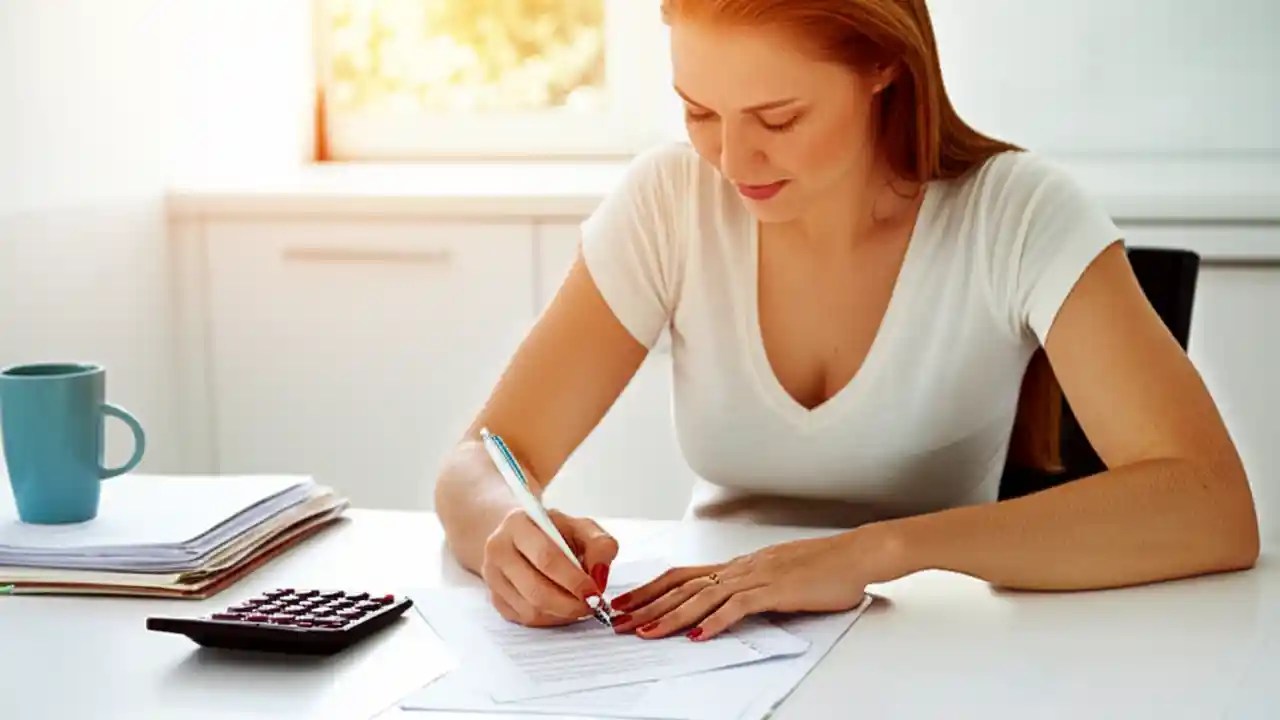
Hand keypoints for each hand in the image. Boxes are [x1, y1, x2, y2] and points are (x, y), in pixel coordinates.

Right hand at [481, 507, 618, 626]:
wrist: (520, 537)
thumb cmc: (553, 532)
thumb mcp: (580, 527)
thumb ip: (599, 544)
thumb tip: (599, 574)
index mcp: (518, 524)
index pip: (546, 557)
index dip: (573, 580)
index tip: (594, 591)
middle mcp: (498, 550)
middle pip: (536, 590)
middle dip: (570, 604)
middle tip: (591, 605)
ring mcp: (492, 576)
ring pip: (530, 609)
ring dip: (562, 614)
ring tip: (579, 605)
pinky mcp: (495, 598)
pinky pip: (525, 619)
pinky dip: (550, 619)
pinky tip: (562, 607)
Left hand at [609, 529, 890, 640]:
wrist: (854, 555)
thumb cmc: (822, 567)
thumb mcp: (776, 577)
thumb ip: (751, 589)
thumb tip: (729, 605)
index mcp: (738, 566)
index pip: (683, 574)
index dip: (651, 588)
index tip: (625, 602)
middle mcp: (740, 568)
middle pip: (683, 585)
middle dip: (648, 605)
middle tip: (619, 621)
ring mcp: (757, 577)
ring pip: (703, 596)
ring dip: (672, 616)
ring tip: (648, 633)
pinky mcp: (775, 590)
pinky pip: (739, 606)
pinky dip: (717, 621)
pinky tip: (700, 635)